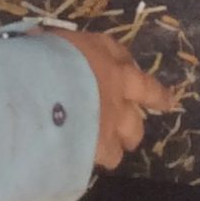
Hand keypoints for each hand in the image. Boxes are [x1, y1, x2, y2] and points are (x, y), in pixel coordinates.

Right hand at [48, 29, 177, 169]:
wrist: (46, 92)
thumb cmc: (42, 59)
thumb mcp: (45, 43)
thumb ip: (47, 45)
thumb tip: (35, 40)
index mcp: (101, 51)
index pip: (120, 54)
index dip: (125, 63)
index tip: (130, 69)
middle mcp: (118, 82)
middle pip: (148, 91)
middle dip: (156, 98)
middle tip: (164, 103)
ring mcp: (117, 115)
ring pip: (134, 131)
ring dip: (125, 136)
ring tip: (115, 143)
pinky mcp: (107, 145)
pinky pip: (112, 157)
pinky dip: (102, 157)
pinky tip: (89, 159)